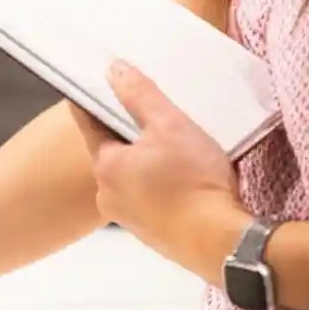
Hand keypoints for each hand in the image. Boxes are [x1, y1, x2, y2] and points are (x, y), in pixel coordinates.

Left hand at [74, 60, 250, 278]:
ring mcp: (126, 216)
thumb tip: (114, 70)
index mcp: (106, 165)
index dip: (94, 105)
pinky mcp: (148, 232)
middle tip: (154, 122)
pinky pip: (147, 201)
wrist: (218, 239)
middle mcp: (106, 194)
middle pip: (113, 154)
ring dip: (147, 166)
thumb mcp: (170, 125)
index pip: (90, 124)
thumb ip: (140, 96)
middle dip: (130, 138)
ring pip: (131, 179)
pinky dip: (159, 189)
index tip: (91, 90)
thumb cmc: (193, 181)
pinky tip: (183, 184)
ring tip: (176, 154)